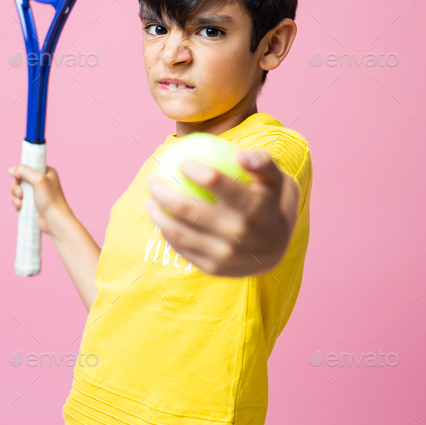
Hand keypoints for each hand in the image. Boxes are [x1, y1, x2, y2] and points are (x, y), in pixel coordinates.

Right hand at [8, 164, 71, 237]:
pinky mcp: (32, 203)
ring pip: (18, 190)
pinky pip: (19, 200)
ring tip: (20, 203)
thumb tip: (11, 169)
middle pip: (20, 178)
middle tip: (20, 194)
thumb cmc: (50, 200)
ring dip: (15, 196)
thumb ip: (25, 171)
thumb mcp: (38, 180)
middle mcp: (42, 181)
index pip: (28, 166)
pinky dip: (17, 203)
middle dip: (16, 187)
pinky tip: (20, 208)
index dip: (21, 172)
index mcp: (46, 172)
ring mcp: (36, 193)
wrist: (54, 220)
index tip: (18, 178)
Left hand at [146, 149, 298, 276]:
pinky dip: (166, 232)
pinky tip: (158, 218)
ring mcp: (225, 255)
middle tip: (153, 180)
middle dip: (162, 190)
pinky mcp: (213, 269)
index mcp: (253, 208)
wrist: (275, 249)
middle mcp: (239, 233)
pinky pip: (182, 248)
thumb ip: (261, 161)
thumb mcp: (274, 178)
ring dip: (156, 213)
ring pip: (179, 231)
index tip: (181, 161)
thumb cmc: (268, 202)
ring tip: (150, 199)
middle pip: (188, 208)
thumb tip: (238, 154)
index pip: (216, 182)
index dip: (193, 169)